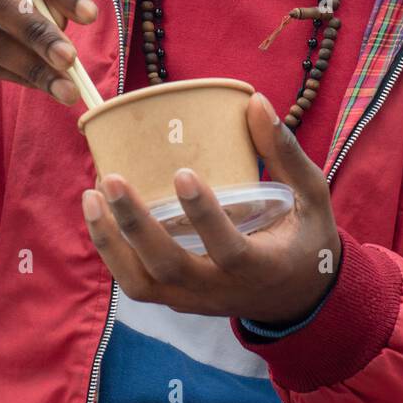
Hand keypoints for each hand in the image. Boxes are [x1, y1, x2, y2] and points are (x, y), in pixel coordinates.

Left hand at [81, 92, 341, 324]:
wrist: (298, 299)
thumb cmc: (307, 238)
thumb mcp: (311, 197)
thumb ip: (286, 153)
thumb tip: (257, 102)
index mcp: (262, 266)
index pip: (227, 248)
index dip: (204, 215)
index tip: (183, 173)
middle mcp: (222, 290)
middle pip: (168, 266)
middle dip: (135, 225)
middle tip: (111, 178)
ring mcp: (195, 300)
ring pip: (142, 283)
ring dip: (111, 242)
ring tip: (91, 195)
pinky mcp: (177, 300)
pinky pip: (136, 285)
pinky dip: (111, 253)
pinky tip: (97, 214)